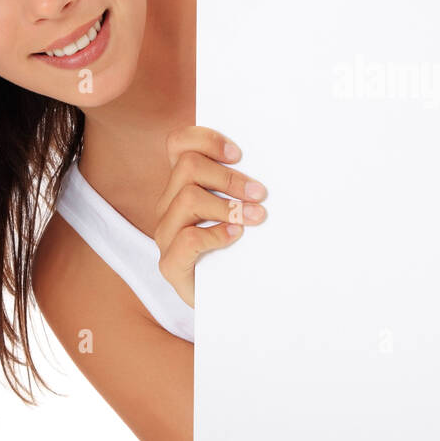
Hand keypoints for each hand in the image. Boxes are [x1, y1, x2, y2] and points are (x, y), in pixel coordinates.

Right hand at [153, 125, 268, 308]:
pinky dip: (216, 234)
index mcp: (182, 184)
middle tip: (260, 194)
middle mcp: (168, 205)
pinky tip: (236, 237)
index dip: (207, 140)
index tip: (239, 155)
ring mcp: (166, 235)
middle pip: (188, 167)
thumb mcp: (242, 210)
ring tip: (256, 218)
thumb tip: (273, 164)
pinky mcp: (170, 264)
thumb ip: (244, 186)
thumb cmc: (239, 249)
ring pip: (188, 198)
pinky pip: (187, 239)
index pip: (179, 143)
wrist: (229, 300)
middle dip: (230, 178)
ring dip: (228, 206)